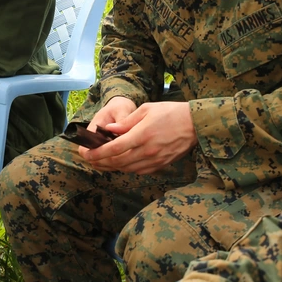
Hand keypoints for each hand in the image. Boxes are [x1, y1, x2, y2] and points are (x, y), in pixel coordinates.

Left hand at [80, 102, 196, 174]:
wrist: (195, 125)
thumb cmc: (171, 113)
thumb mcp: (147, 110)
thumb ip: (126, 122)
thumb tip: (109, 129)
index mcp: (142, 135)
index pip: (114, 148)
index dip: (97, 152)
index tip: (86, 153)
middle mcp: (147, 151)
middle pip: (117, 161)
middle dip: (99, 161)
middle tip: (88, 159)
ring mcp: (154, 160)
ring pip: (126, 169)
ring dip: (110, 167)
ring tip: (99, 162)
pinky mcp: (160, 165)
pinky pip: (138, 171)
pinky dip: (125, 168)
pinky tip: (119, 163)